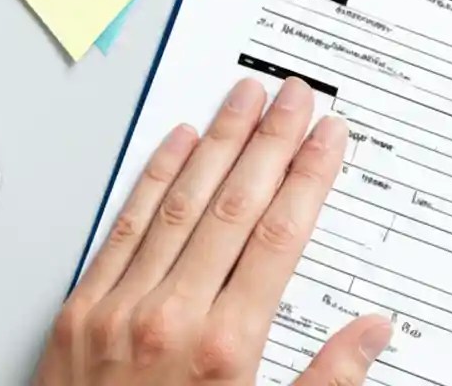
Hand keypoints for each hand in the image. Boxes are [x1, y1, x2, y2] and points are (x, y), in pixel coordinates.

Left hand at [34, 78, 391, 384]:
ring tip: (243, 98)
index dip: (309, 176)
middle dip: (270, 139)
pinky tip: (177, 142)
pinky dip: (153, 178)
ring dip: (218, 141)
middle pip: (235, 204)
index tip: (328, 137)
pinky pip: (124, 227)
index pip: (282, 236)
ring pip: (180, 202)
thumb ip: (326, 383)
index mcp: (226, 349)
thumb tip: (372, 332)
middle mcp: (172, 316)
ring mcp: (120, 308)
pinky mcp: (80, 310)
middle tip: (294, 94)